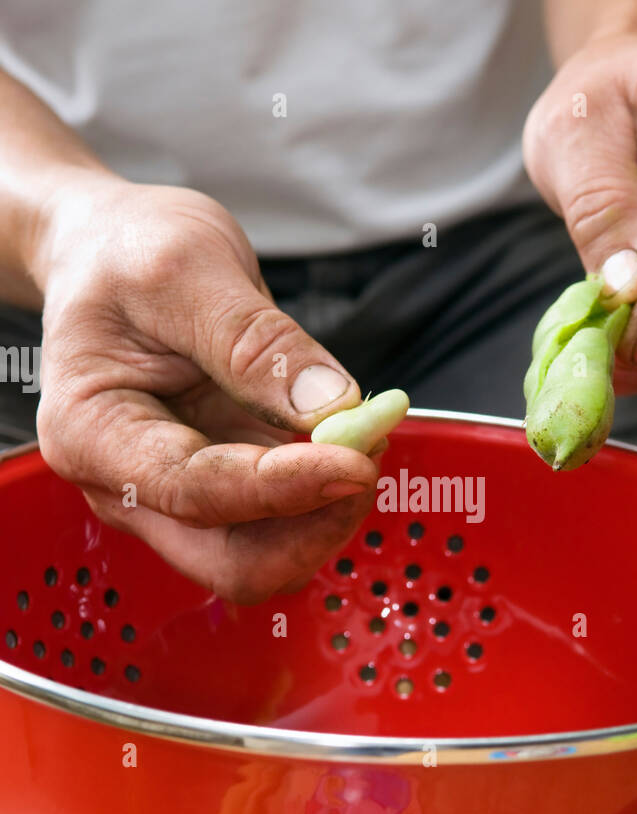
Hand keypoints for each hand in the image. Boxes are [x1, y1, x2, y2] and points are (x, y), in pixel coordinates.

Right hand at [35, 177, 381, 601]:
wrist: (111, 251)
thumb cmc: (126, 254)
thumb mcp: (186, 267)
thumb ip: (255, 341)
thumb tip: (329, 407)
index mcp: (93, 434)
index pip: (196, 492)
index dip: (284, 487)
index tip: (356, 460)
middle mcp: (128, 485)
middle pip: (233, 561)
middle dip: (312, 524)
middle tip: (367, 456)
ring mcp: (177, 497)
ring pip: (269, 554)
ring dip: (329, 510)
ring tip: (362, 431)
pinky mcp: (224, 487)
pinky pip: (286, 520)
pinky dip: (329, 489)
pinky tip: (350, 435)